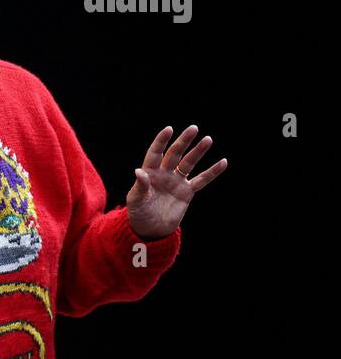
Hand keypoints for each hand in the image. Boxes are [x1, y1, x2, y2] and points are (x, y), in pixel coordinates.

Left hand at [127, 124, 227, 240]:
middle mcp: (164, 174)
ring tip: (208, 139)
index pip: (155, 153)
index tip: (169, 129)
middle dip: (184, 141)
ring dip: (198, 152)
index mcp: (149, 173)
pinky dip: (212, 172)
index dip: (161, 141)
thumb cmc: (138, 213)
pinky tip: (223, 162)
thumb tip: (139, 171)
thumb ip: (140, 186)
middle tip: (193, 128)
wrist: (150, 229)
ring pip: (189, 163)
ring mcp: (176, 182)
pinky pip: (202, 180)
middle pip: (175, 154)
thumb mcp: (136, 200)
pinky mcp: (187, 192)